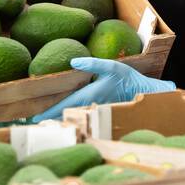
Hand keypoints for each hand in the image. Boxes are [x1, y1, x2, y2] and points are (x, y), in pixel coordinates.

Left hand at [33, 57, 174, 121]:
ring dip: (61, 119)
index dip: (50, 112)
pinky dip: (72, 117)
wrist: (149, 94)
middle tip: (35, 122)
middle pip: (67, 114)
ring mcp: (97, 110)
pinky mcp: (102, 110)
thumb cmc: (131, 80)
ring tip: (47, 121)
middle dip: (52, 118)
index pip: (65, 105)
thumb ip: (94, 64)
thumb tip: (73, 62)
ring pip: (74, 116)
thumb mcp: (113, 67)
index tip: (35, 118)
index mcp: (91, 95)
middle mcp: (92, 105)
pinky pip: (83, 116)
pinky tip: (67, 117)